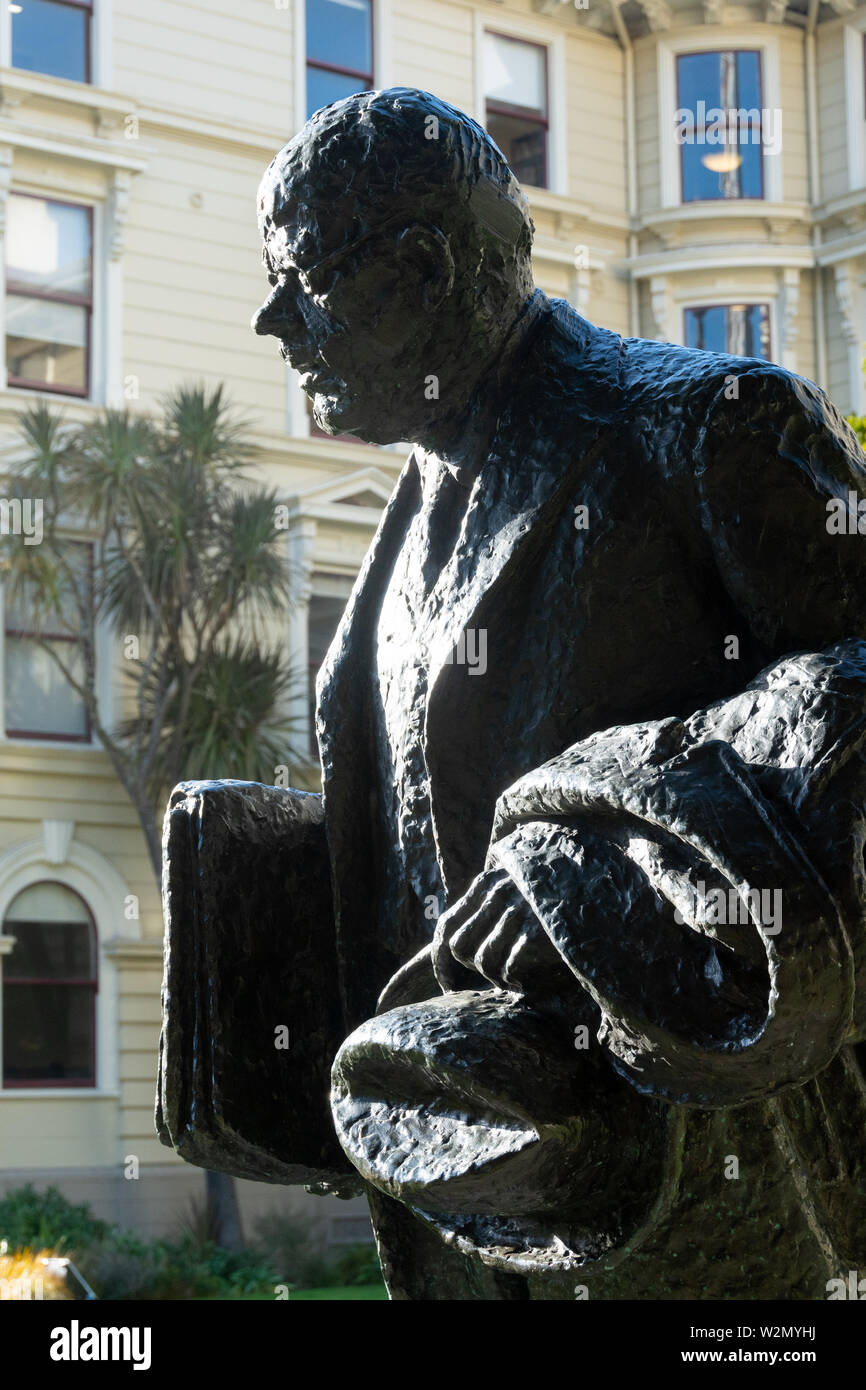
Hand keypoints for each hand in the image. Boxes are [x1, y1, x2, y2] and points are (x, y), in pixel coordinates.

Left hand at [432, 866, 574, 996]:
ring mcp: (517, 910)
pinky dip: (515, 982)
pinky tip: (529, 981)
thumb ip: (485, 910)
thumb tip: (448, 948)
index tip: (447, 984)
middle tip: (492, 978)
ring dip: (496, 978)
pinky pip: (508, 969)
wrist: (600, 894)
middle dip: (470, 970)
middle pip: (459, 946)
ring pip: (483, 961)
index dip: (441, 961)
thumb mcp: (515, 891)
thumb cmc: (553, 900)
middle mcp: (497, 893)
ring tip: (514, 979)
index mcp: (486, 883)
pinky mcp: (537, 930)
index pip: (445, 925)